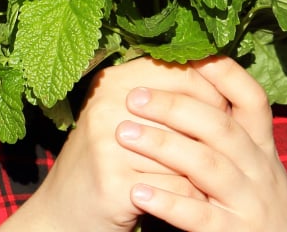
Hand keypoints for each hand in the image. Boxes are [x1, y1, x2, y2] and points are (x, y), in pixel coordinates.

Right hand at [0, 57, 228, 231]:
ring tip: (213, 176)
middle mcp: (106, 105)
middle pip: (188, 112)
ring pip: (186, 151)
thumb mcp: (122, 116)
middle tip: (225, 149)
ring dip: (204, 169)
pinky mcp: (113, 183)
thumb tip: (222, 74)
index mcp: (113, 80)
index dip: (214, 94)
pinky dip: (192, 197)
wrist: (62, 212)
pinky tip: (194, 199)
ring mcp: (107, 144)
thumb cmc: (105, 161)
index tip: (225, 113)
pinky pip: (176, 186)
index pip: (184, 73)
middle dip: (212, 134)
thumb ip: (161, 94)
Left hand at [115, 57, 286, 231]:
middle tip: (133, 96)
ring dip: (164, 146)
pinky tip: (138, 192)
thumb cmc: (259, 204)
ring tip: (124, 134)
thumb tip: (192, 81)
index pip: (252, 101)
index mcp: (262, 147)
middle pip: (221, 127)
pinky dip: (169, 203)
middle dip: (176, 107)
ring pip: (208, 166)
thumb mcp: (255, 165)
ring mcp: (249, 202)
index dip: (225, 74)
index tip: (189, 54)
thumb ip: (227, 134)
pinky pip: (200, 216)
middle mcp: (260, 170)